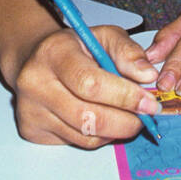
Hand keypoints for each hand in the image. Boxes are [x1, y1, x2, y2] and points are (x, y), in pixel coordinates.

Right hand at [8, 25, 160, 147]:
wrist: (37, 59)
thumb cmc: (75, 48)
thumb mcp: (104, 36)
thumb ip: (128, 52)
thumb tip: (148, 76)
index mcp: (54, 52)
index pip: (90, 83)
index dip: (125, 96)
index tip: (150, 102)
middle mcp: (36, 82)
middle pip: (88, 117)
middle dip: (126, 121)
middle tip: (146, 116)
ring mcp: (30, 110)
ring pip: (85, 136)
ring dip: (116, 131)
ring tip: (128, 116)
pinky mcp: (32, 131)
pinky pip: (77, 143)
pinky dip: (100, 136)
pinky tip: (105, 120)